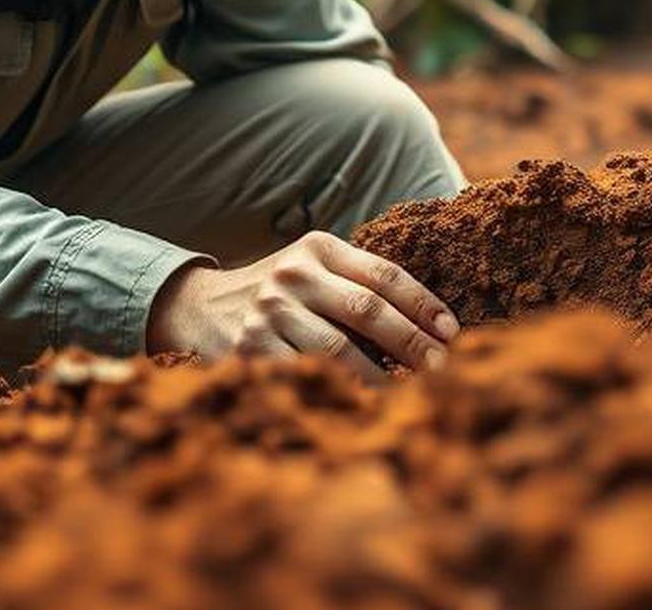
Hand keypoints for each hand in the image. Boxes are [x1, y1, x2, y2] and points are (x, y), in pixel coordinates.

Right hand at [145, 231, 458, 381]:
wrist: (198, 308)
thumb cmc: (279, 294)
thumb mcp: (314, 270)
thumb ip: (359, 283)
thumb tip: (431, 325)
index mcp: (318, 248)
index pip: (384, 274)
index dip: (424, 304)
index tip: (452, 332)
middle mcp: (294, 274)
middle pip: (368, 310)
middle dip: (412, 343)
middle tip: (442, 369)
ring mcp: (270, 311)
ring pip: (340, 350)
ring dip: (381, 376)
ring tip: (410, 392)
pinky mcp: (250, 347)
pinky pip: (307, 375)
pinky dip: (340, 392)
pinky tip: (362, 403)